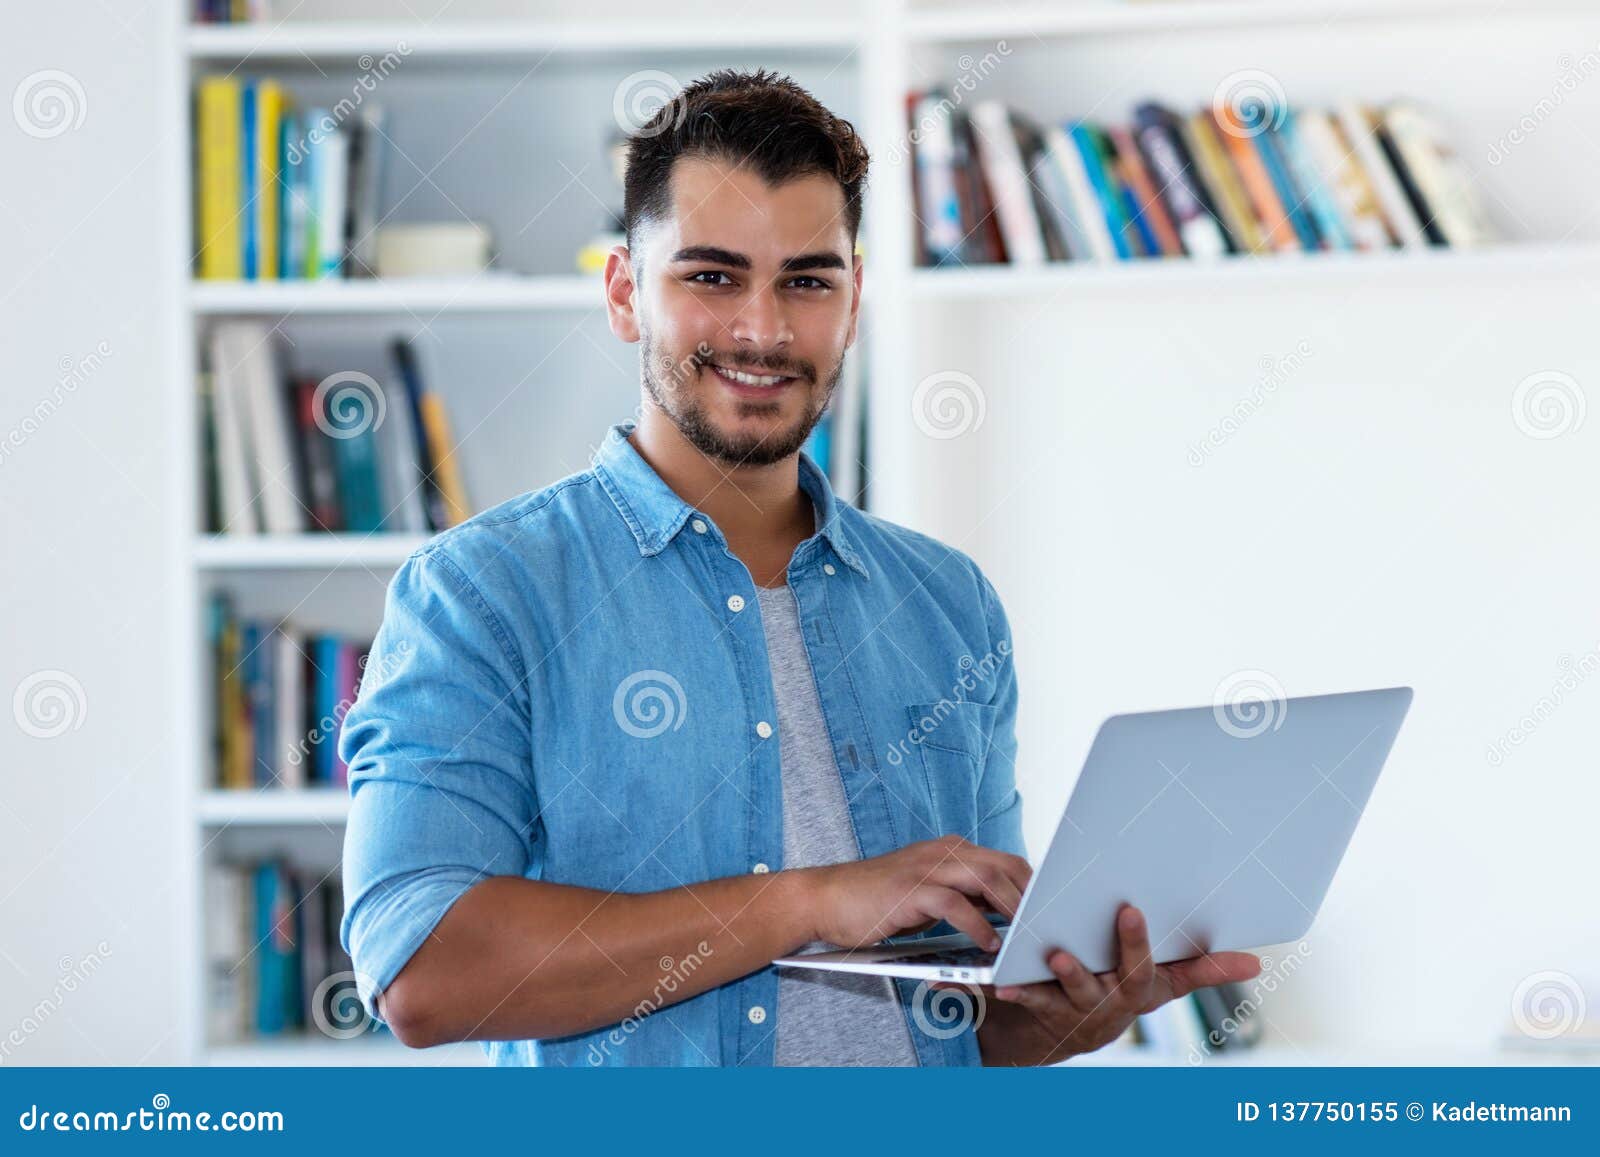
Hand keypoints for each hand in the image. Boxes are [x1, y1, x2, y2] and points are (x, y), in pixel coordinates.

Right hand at [803, 834, 1032, 949]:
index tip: (1051, 912)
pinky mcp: (910, 889)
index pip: (1006, 861)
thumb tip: (1001, 916)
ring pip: (987, 879)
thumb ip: (961, 897)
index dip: (1033, 886)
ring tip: (1028, 936)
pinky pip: (955, 904)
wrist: (825, 899)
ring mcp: (926, 867)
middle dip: (1032, 897)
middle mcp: (943, 852)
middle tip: (1049, 927)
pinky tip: (989, 945)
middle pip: (1006, 866)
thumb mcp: (926, 894)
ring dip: (1012, 908)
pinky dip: (977, 925)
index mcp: (950, 851)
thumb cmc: (876, 902)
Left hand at [951, 903, 1261, 1064]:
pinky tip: (1003, 979)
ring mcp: (1080, 1009)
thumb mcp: (1156, 980)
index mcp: (1144, 988)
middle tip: (1128, 912)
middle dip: (1131, 946)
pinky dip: (1017, 989)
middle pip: (1131, 976)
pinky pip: (1031, 999)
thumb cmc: (1106, 988)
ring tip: (1058, 950)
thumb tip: (1255, 963)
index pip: (1174, 972)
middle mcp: (1117, 1002)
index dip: (1194, 960)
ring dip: (1071, 971)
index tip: (1206, 937)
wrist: (1047, 1034)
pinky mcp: (1042, 1010)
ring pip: (1079, 990)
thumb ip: (1200, 968)